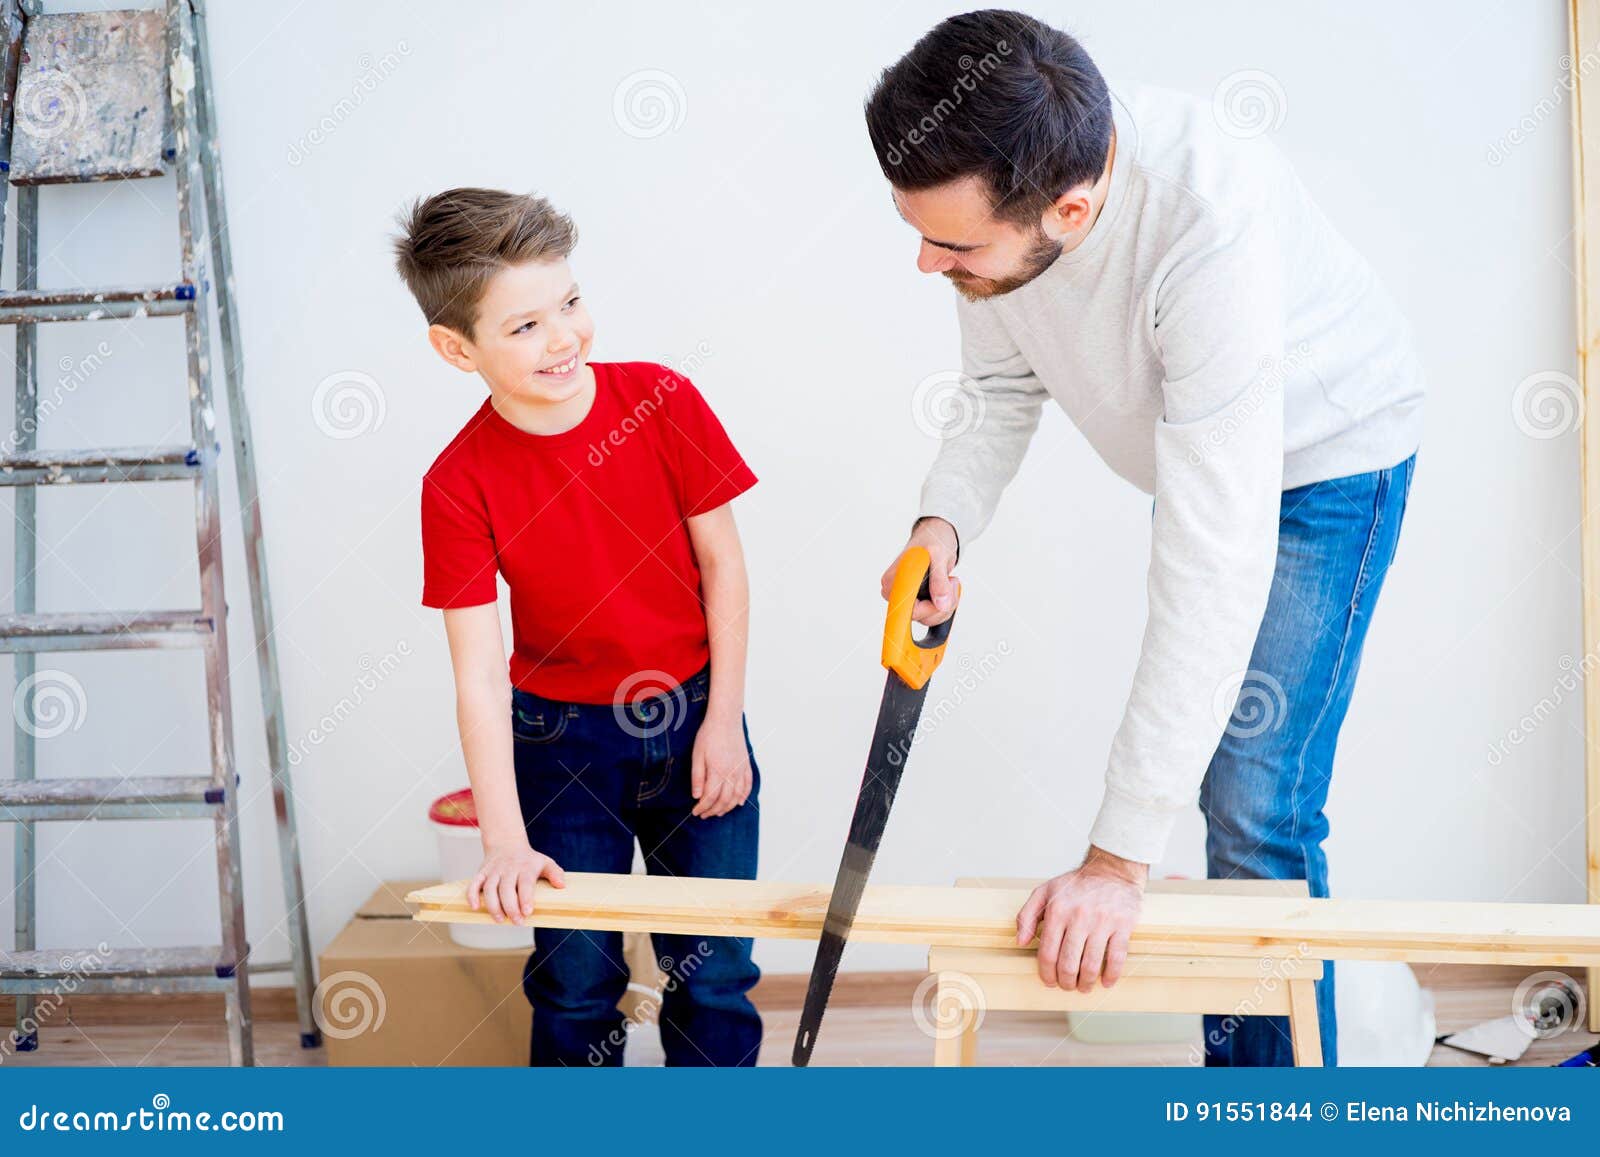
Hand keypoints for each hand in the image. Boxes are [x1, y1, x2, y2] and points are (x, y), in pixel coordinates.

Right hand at [466, 838, 565, 924]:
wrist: (506, 843)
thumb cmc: (529, 859)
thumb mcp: (545, 862)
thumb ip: (555, 873)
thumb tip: (561, 885)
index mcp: (525, 867)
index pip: (525, 883)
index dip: (525, 898)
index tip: (527, 912)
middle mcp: (508, 869)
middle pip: (506, 889)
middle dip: (511, 907)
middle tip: (517, 921)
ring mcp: (493, 871)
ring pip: (489, 889)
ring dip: (493, 906)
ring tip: (500, 919)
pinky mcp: (481, 873)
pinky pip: (474, 884)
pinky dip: (472, 896)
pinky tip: (475, 908)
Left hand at [691, 712, 752, 817]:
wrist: (726, 720)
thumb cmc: (709, 735)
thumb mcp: (697, 755)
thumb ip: (697, 777)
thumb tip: (697, 796)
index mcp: (718, 771)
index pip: (710, 797)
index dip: (702, 807)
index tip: (695, 811)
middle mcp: (732, 774)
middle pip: (724, 800)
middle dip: (713, 811)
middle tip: (704, 814)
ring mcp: (741, 770)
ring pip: (737, 796)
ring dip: (727, 807)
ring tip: (718, 812)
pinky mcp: (746, 765)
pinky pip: (747, 786)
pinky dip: (743, 796)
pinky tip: (738, 802)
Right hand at [881, 516, 958, 625]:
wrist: (936, 536)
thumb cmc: (932, 540)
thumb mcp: (938, 556)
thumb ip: (939, 581)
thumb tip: (941, 604)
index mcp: (892, 581)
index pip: (906, 609)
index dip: (926, 608)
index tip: (940, 602)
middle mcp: (895, 592)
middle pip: (918, 617)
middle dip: (941, 604)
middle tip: (950, 584)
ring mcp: (907, 598)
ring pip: (928, 618)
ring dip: (946, 605)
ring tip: (949, 583)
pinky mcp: (918, 602)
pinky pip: (933, 615)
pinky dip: (945, 605)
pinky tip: (947, 589)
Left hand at [1014, 847, 1147, 991]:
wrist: (1112, 870)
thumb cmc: (1076, 884)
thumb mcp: (1044, 891)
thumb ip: (1027, 915)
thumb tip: (1020, 942)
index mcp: (1057, 910)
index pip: (1047, 953)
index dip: (1046, 973)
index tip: (1049, 982)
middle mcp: (1079, 917)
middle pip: (1068, 963)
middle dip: (1066, 982)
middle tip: (1067, 986)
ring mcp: (1102, 922)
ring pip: (1091, 965)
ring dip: (1086, 983)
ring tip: (1084, 987)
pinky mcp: (1123, 925)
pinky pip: (1117, 957)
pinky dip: (1111, 975)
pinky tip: (1106, 982)